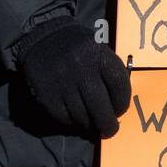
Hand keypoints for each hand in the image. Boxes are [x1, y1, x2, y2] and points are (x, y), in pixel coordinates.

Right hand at [16, 18, 130, 136]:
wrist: (43, 36)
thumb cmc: (78, 47)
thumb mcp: (98, 50)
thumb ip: (109, 73)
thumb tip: (117, 108)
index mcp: (99, 54)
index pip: (120, 86)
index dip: (123, 103)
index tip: (120, 111)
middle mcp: (81, 68)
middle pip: (101, 107)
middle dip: (108, 124)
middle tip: (110, 130)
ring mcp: (62, 81)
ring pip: (82, 116)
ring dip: (89, 124)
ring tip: (91, 122)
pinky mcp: (47, 93)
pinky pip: (64, 117)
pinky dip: (72, 121)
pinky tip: (75, 117)